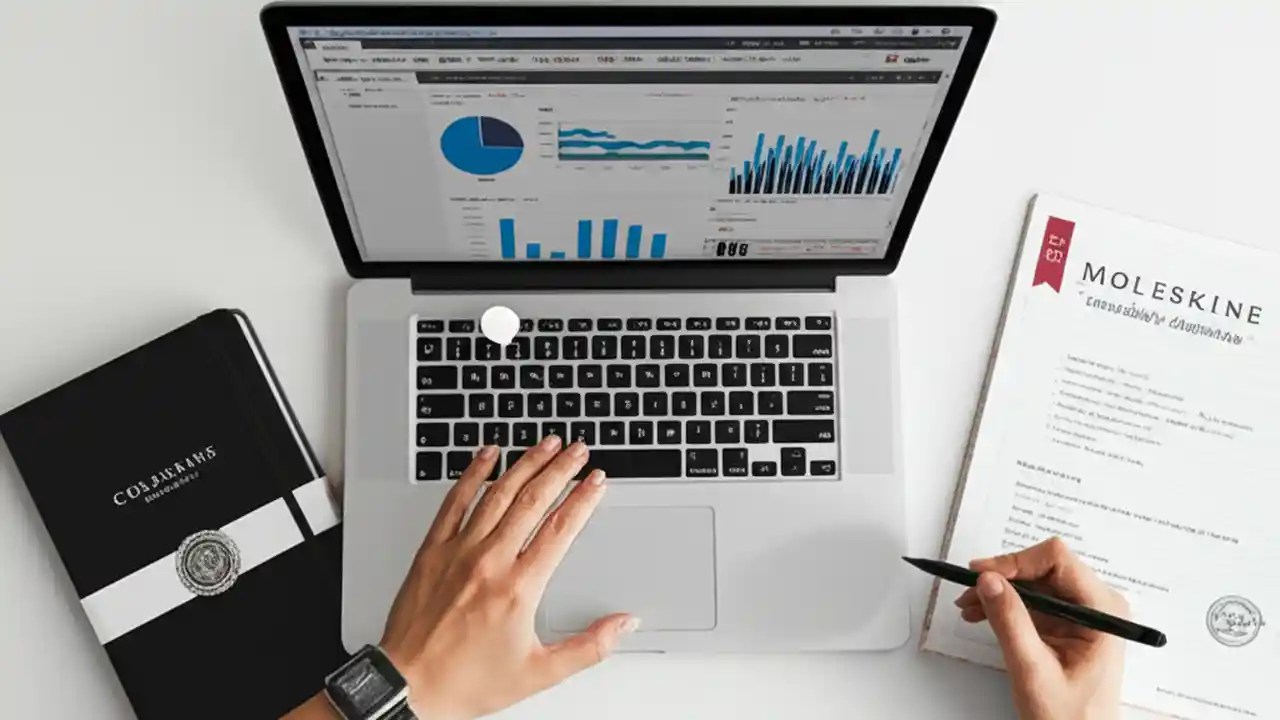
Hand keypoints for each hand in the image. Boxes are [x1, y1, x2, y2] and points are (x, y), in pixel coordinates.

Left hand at [380, 436, 635, 719]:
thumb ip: (588, 646)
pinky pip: (455, 501)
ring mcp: (458, 552)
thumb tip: (623, 624)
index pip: (560, 530)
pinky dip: (472, 474)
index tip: (597, 480)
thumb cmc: (466, 681)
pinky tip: (486, 455)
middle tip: (577, 450)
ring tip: (545, 444)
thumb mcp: (539, 672)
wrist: (408, 687)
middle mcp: (489, 562)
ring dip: (525, 464)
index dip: (583, 499)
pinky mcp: (432, 551)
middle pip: (533, 501)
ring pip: (498, 494)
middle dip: (560, 469)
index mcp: (519, 589)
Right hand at [954, 538, 1127, 719]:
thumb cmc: (1070, 718)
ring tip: (969, 605)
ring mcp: (1082, 614)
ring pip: (1034, 582)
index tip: (983, 574)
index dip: (1016, 561)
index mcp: (1102, 612)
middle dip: (1003, 577)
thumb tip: (989, 580)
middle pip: (1044, 568)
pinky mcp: (1067, 624)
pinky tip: (982, 613)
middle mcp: (1097, 606)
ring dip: (1000, 590)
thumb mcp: (1033, 669)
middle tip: (969, 589)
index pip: (1058, 561)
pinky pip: (1033, 601)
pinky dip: (1006, 604)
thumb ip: (1010, 622)